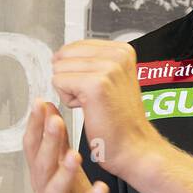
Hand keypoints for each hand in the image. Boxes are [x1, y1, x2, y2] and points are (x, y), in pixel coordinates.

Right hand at [23, 99, 108, 192]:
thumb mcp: (65, 179)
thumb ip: (57, 151)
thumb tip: (52, 116)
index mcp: (43, 180)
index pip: (32, 149)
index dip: (34, 126)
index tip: (39, 102)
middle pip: (40, 166)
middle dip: (46, 142)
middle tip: (54, 119)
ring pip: (53, 191)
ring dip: (63, 172)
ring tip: (75, 154)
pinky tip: (102, 189)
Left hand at [49, 39, 159, 177]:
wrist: (133, 147)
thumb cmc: (120, 121)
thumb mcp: (112, 79)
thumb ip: (92, 62)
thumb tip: (60, 54)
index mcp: (122, 50)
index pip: (75, 45)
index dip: (76, 70)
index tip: (96, 88)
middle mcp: (118, 55)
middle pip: (65, 55)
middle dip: (71, 79)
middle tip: (93, 99)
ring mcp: (108, 68)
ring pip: (60, 69)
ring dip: (69, 91)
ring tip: (93, 105)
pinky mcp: (96, 84)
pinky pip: (59, 82)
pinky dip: (68, 100)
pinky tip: (88, 109)